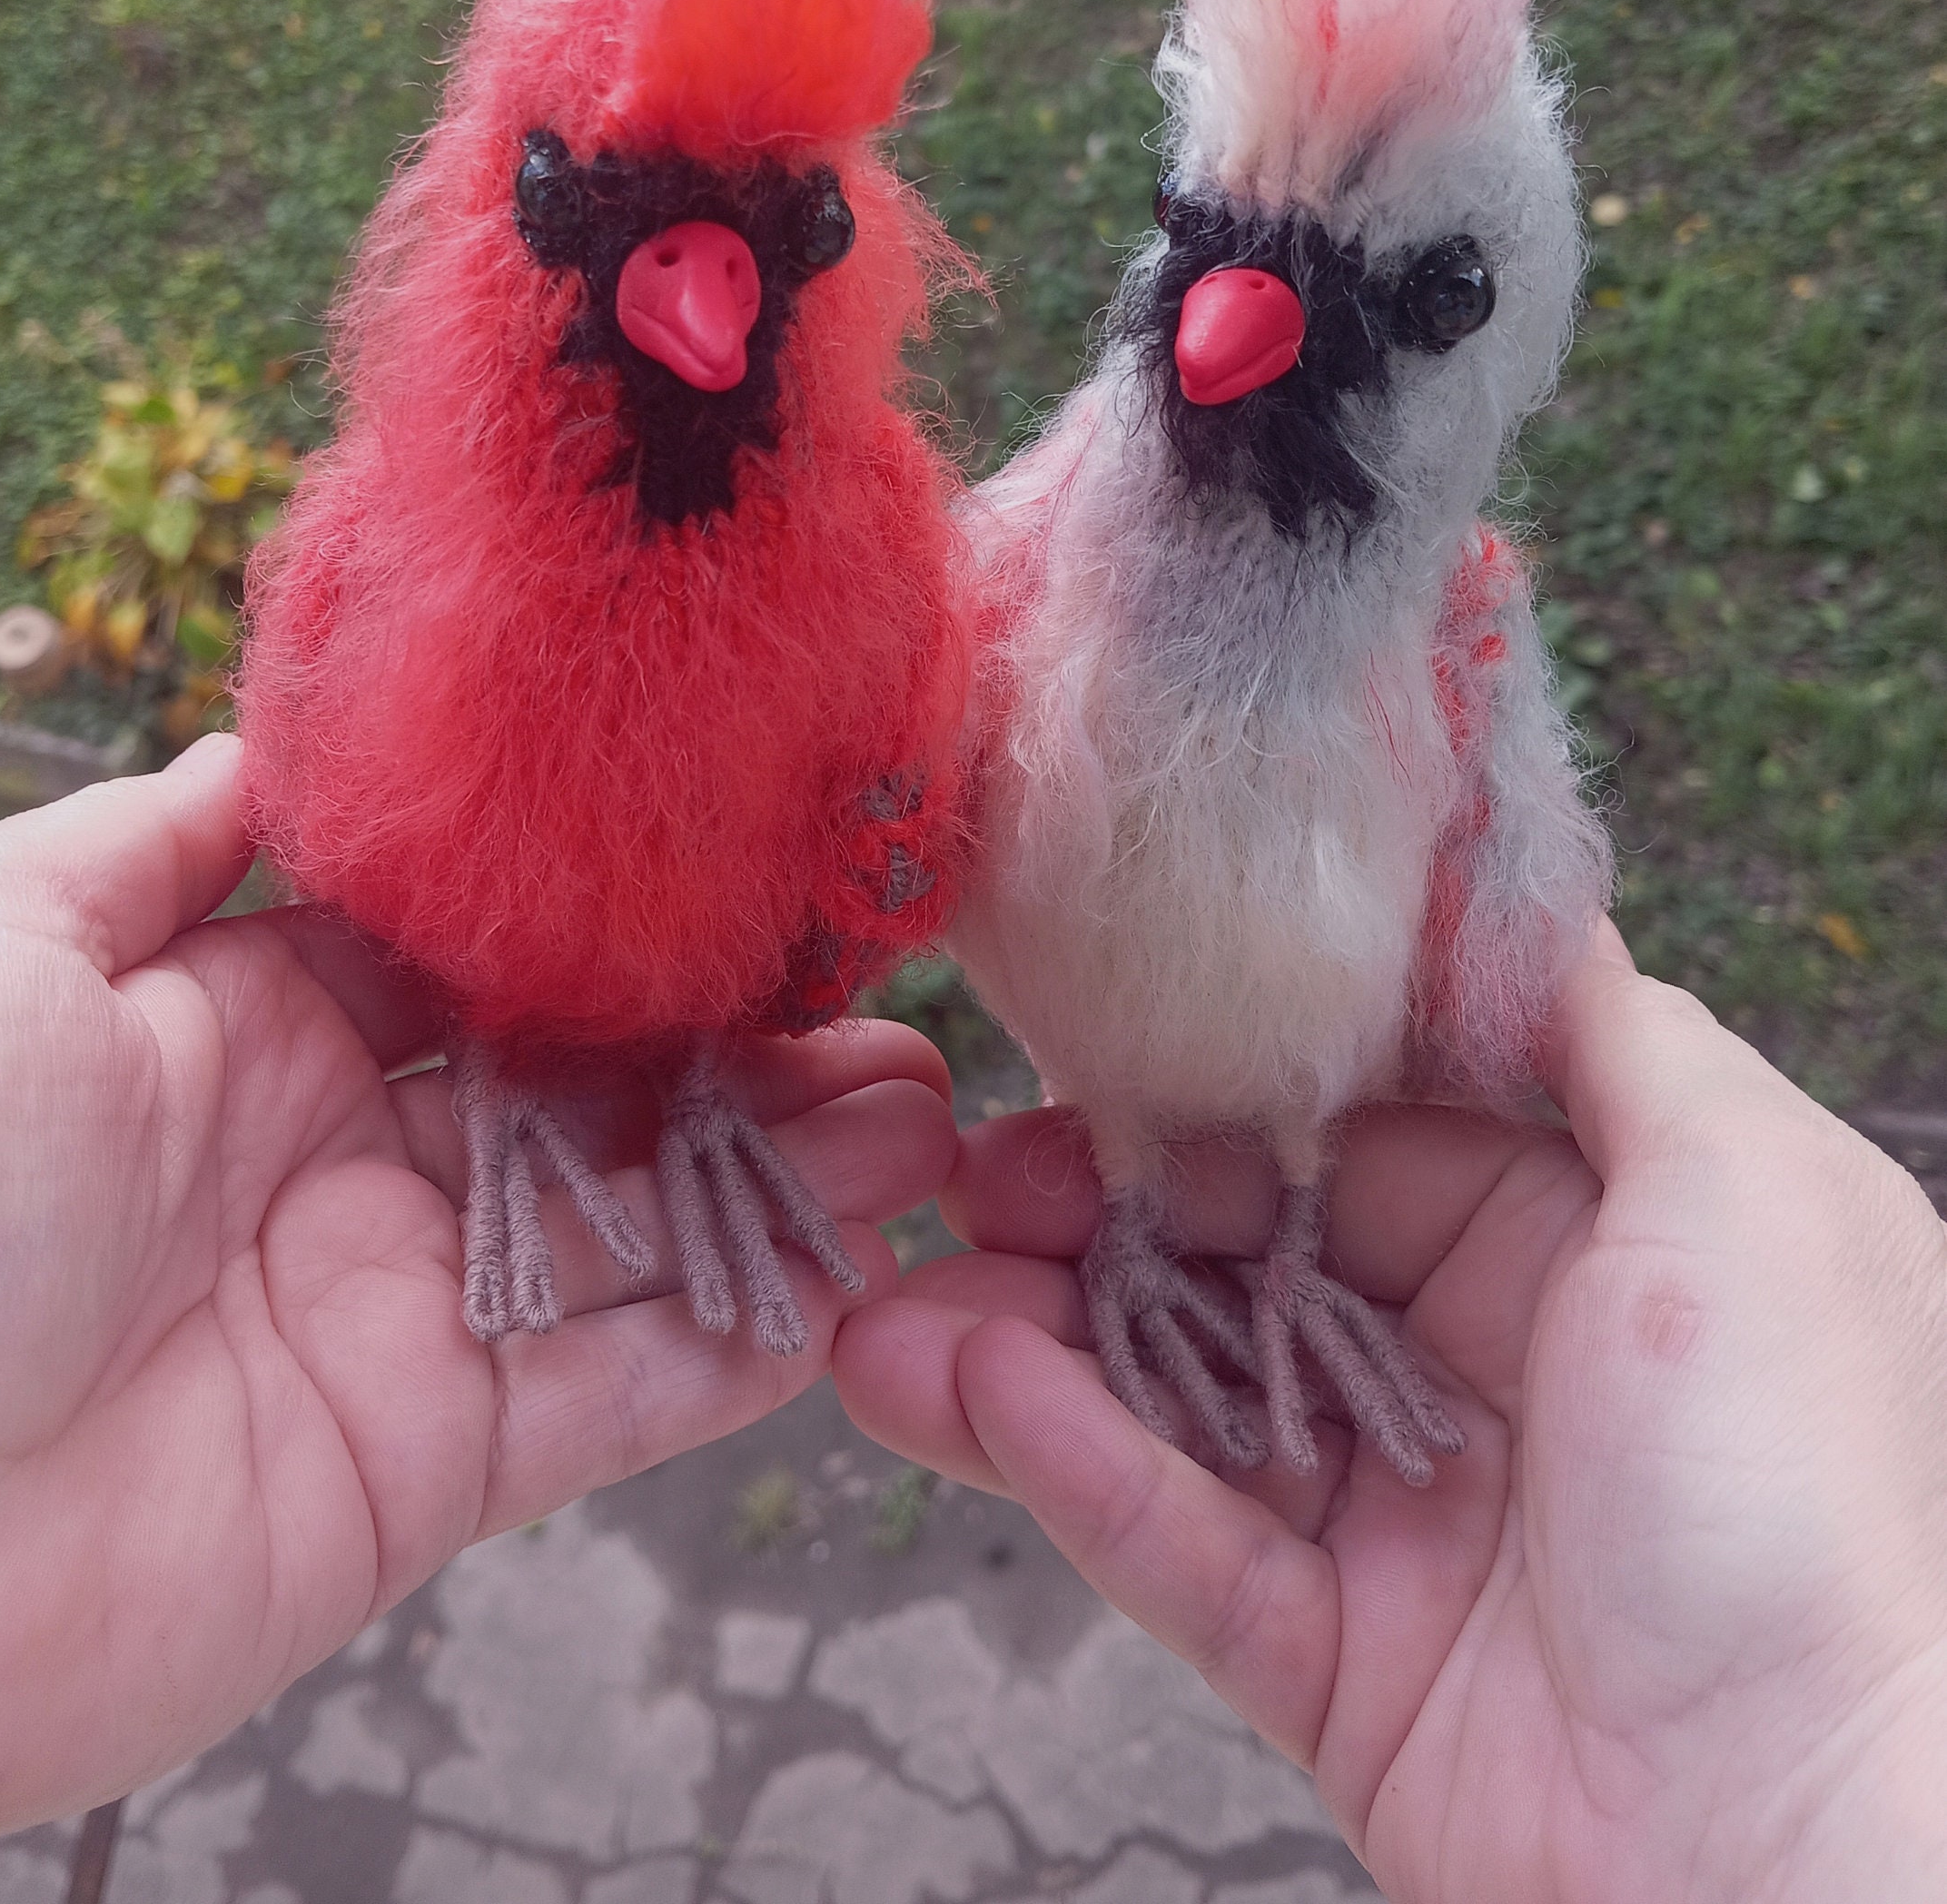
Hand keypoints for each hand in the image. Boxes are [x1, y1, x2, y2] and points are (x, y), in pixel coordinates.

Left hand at [0, 737, 954, 1870]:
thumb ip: (165, 842)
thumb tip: (289, 749)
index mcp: (231, 1024)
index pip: (469, 956)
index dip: (607, 917)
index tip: (742, 865)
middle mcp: (325, 1164)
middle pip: (577, 1096)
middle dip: (733, 1053)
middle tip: (892, 1005)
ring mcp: (380, 1321)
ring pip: (622, 1236)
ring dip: (777, 1184)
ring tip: (926, 1122)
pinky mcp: (414, 1473)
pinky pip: (607, 1395)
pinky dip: (732, 1342)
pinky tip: (850, 1275)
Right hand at [835, 926, 1946, 1903]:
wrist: (1818, 1861)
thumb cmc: (1809, 1497)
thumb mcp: (1752, 1195)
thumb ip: (1612, 1032)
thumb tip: (1507, 901)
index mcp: (1595, 1249)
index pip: (1364, 1133)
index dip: (1226, 1087)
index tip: (1096, 1036)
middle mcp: (1496, 1371)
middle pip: (1248, 1262)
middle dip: (1094, 1214)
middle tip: (962, 1179)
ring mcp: (1408, 1523)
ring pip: (1183, 1401)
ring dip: (1030, 1346)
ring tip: (890, 1308)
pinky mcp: (1339, 1668)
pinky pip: (1181, 1545)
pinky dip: (1070, 1468)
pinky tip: (965, 1395)